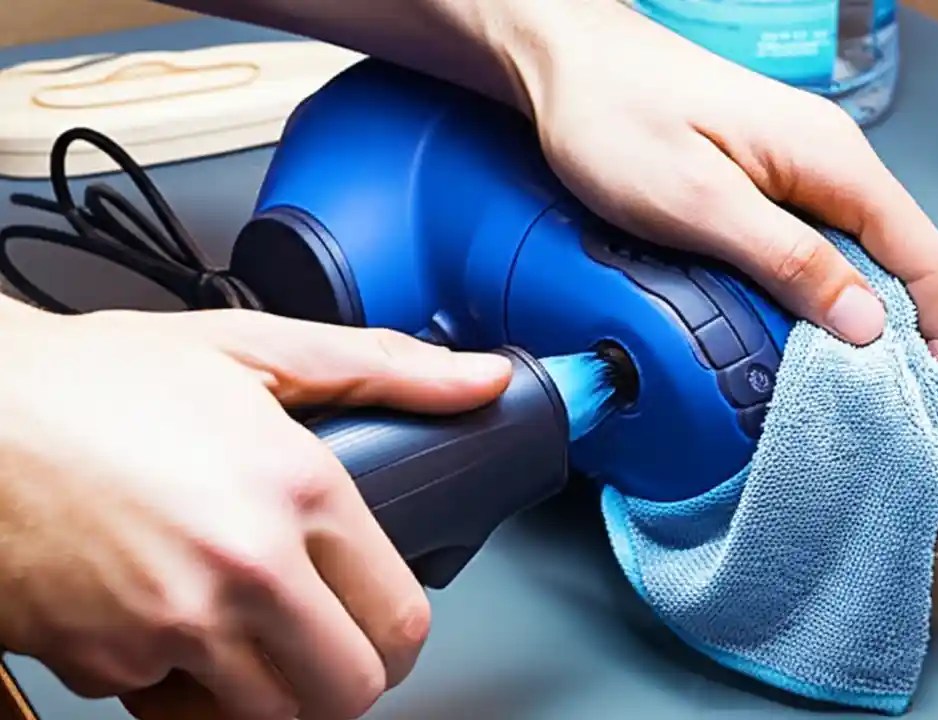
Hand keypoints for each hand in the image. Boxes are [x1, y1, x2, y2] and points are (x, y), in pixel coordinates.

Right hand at [0, 306, 511, 718]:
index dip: (399, 625)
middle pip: (349, 690)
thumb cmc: (96, 379)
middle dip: (350, 672)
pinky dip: (188, 692)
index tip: (382, 616)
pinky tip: (180, 631)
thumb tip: (480, 381)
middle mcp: (241, 570)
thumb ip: (384, 369)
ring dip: (276, 691)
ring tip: (258, 634)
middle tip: (332, 640)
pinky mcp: (102, 665)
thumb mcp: (254, 349)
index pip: (400, 617)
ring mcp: (169, 628)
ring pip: (269, 719)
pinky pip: (175, 712)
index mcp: (295, 492)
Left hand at [509, 1, 937, 378]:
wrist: (568, 63)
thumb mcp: (699, 202)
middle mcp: (833, 162)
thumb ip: (787, 259)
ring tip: (855, 390)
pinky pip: (822, 248)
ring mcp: (802, 170)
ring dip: (867, 324)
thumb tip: (868, 324)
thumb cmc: (618, 118)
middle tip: (893, 412)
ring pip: (863, 257)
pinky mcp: (769, 182)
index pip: (926, 254)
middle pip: (904, 260)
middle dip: (911, 338)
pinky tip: (808, 337)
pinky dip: (827, 298)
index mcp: (833, 161)